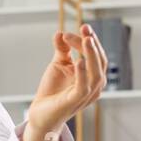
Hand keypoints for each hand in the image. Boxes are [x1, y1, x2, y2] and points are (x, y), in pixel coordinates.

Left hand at [22, 24, 107, 140]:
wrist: (40, 113)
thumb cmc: (52, 91)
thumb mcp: (58, 65)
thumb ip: (62, 49)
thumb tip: (60, 33)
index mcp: (92, 75)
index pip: (97, 55)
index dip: (91, 40)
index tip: (83, 26)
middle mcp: (94, 85)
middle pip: (100, 61)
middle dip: (93, 44)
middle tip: (85, 28)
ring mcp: (87, 94)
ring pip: (96, 73)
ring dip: (91, 55)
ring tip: (86, 40)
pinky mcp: (75, 101)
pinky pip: (83, 87)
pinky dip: (82, 74)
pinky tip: (78, 61)